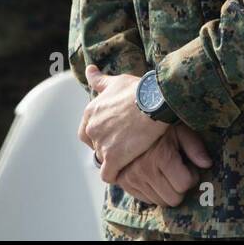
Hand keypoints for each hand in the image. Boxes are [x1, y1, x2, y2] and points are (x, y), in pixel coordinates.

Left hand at [79, 64, 167, 183]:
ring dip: (116, 159)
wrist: (156, 101)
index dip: (103, 133)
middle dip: (109, 146)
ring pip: (104, 159)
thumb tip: (89, 69)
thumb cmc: (139, 89)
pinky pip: (109, 175)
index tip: (117, 132)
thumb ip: (100, 80)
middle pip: (96, 145)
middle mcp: (91, 128)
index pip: (87, 130)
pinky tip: (129, 170)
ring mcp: (101, 144)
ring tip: (133, 156)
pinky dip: (117, 174)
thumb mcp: (117, 81)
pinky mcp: (113, 159)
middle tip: (128, 143)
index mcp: (91, 112)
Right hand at [116, 124, 212, 206]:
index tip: (188, 167)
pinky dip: (154, 192)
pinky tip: (155, 176)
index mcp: (161, 156)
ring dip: (167, 191)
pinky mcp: (125, 183)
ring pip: (160, 202)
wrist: (132, 121)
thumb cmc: (162, 127)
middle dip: (180, 188)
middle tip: (179, 172)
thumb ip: (195, 147)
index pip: (184, 185)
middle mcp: (145, 170)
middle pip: (173, 199)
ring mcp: (132, 178)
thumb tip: (207, 164)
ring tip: (166, 173)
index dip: (192, 177)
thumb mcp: (182, 130)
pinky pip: (147, 200)